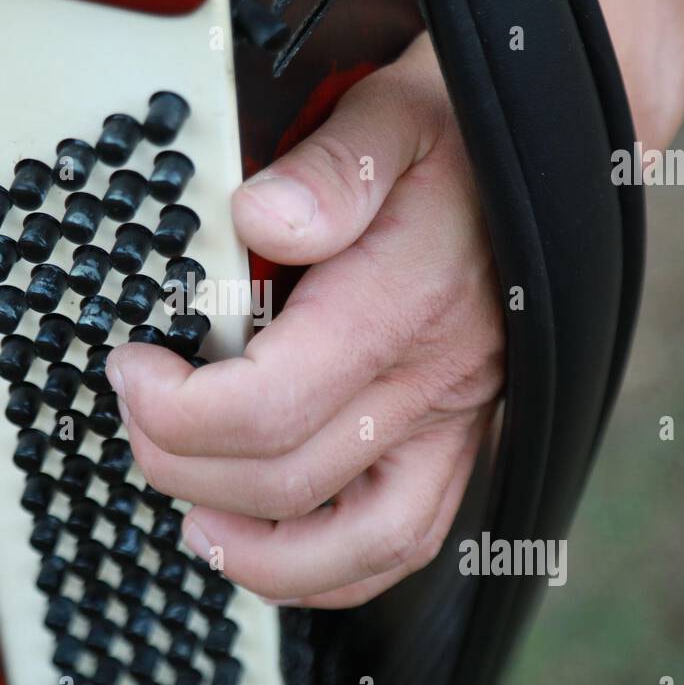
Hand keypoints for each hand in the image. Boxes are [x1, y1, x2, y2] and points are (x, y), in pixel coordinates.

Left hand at [106, 36, 504, 607]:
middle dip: (183, 463)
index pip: (271, 405)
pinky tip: (269, 549)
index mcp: (404, 301)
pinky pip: (405, 541)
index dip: (174, 409)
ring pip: (360, 545)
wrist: (551, 150)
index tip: (132, 367)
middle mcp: (434, 379)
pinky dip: (329, 568)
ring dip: (258, 554)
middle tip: (138, 414)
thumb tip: (258, 214)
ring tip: (193, 522)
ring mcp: (454, 422)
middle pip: (288, 479)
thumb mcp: (392, 115)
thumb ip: (332, 171)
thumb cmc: (459, 134)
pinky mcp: (460, 441)